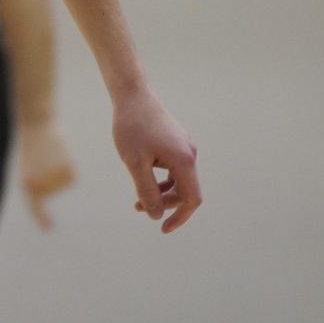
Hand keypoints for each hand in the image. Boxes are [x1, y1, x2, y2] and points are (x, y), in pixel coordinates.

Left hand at [17, 119, 77, 230]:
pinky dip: (69, 167)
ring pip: (64, 183)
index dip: (41, 218)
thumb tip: (44, 196)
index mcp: (25, 185)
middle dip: (51, 178)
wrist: (36, 123)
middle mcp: (39, 184)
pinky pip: (72, 177)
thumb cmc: (31, 146)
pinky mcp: (65, 169)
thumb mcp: (28, 167)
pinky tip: (60, 154)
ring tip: (50, 155)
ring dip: (60, 171)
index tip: (49, 227)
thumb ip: (36, 184)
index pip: (34, 207)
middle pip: (53, 191)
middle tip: (43, 160)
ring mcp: (53, 177)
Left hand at [112, 86, 199, 233]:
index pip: (191, 199)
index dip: (180, 217)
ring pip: (179, 180)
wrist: (132, 95)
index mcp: (184, 160)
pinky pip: (174, 168)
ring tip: (138, 197)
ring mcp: (184, 147)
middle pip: (185, 191)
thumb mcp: (135, 163)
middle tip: (137, 206)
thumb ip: (147, 191)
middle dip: (164, 203)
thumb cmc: (131, 128)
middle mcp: (189, 153)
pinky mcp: (176, 142)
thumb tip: (156, 215)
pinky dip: (161, 178)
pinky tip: (144, 178)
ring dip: (161, 192)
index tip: (162, 228)